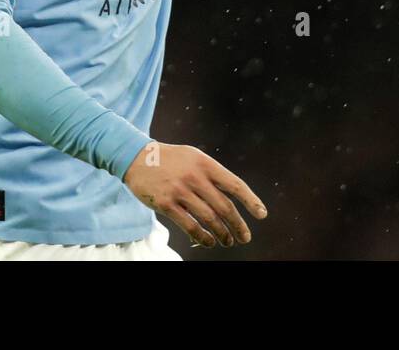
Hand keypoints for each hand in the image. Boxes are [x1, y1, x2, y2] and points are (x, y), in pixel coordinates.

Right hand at [123, 141, 267, 247]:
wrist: (137, 157)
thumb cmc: (171, 159)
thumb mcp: (194, 156)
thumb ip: (211, 174)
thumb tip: (231, 197)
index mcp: (206, 164)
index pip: (235, 184)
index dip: (251, 201)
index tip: (262, 215)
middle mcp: (195, 177)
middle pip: (224, 206)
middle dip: (237, 225)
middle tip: (245, 237)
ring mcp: (180, 191)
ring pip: (209, 219)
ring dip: (222, 234)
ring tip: (227, 241)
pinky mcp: (166, 204)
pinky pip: (190, 225)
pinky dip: (202, 237)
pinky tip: (209, 242)